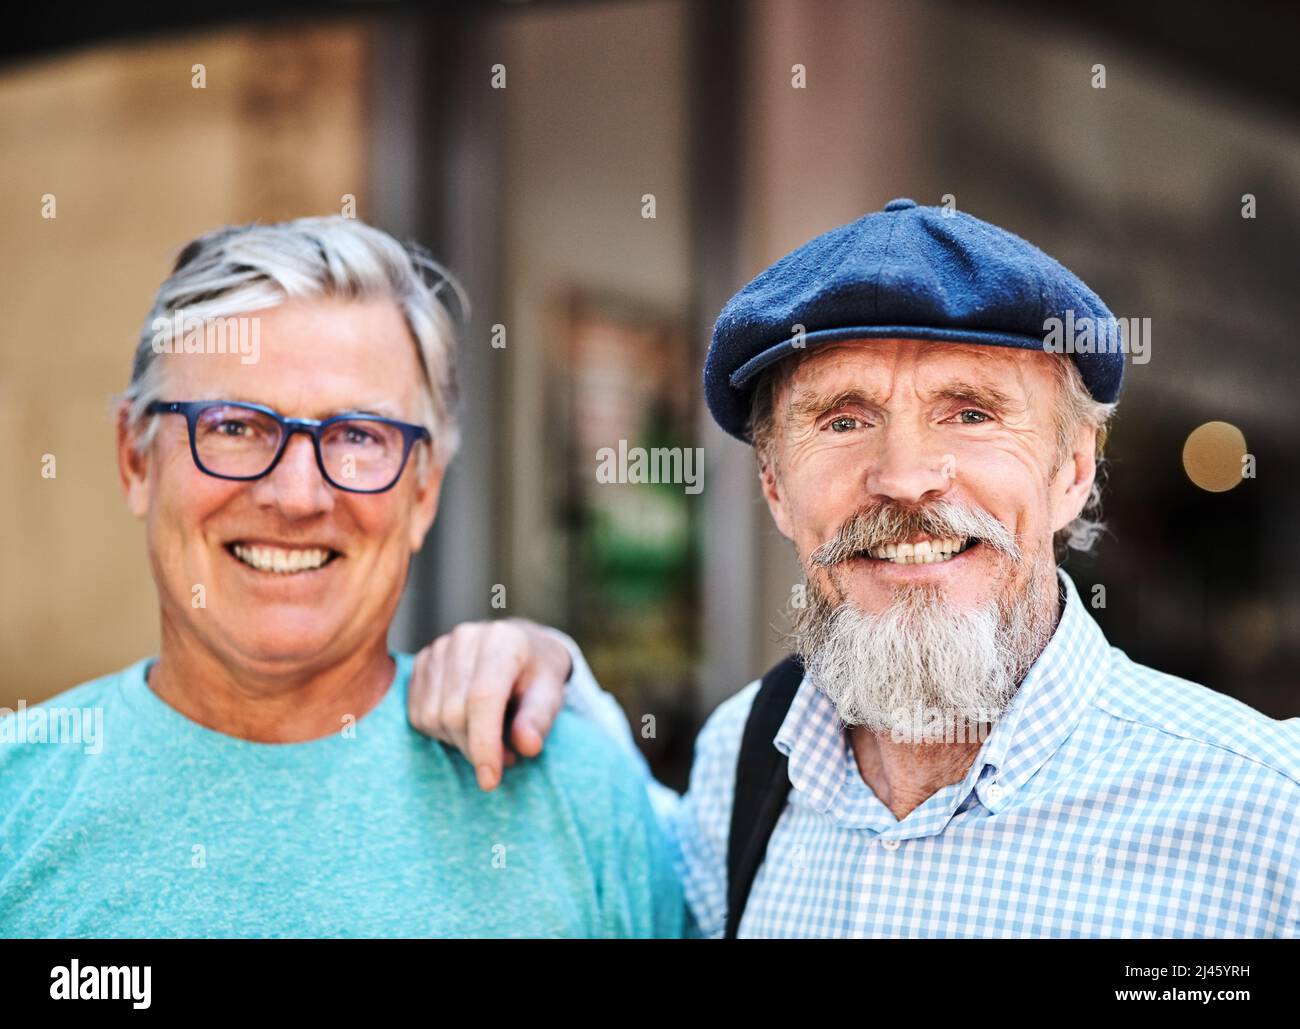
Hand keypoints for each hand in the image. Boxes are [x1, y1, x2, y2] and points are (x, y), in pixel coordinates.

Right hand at [409, 618, 571, 790]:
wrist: (520, 646)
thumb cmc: (538, 675)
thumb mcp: (552, 694)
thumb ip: (539, 719)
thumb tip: (527, 746)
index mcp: (503, 641)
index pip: (483, 698)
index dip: (484, 744)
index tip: (490, 781)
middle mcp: (465, 639)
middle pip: (453, 712)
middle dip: (475, 748)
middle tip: (506, 757)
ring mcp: (439, 648)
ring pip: (432, 716)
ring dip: (459, 742)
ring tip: (489, 739)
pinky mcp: (422, 662)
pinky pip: (418, 714)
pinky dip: (441, 732)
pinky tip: (467, 726)